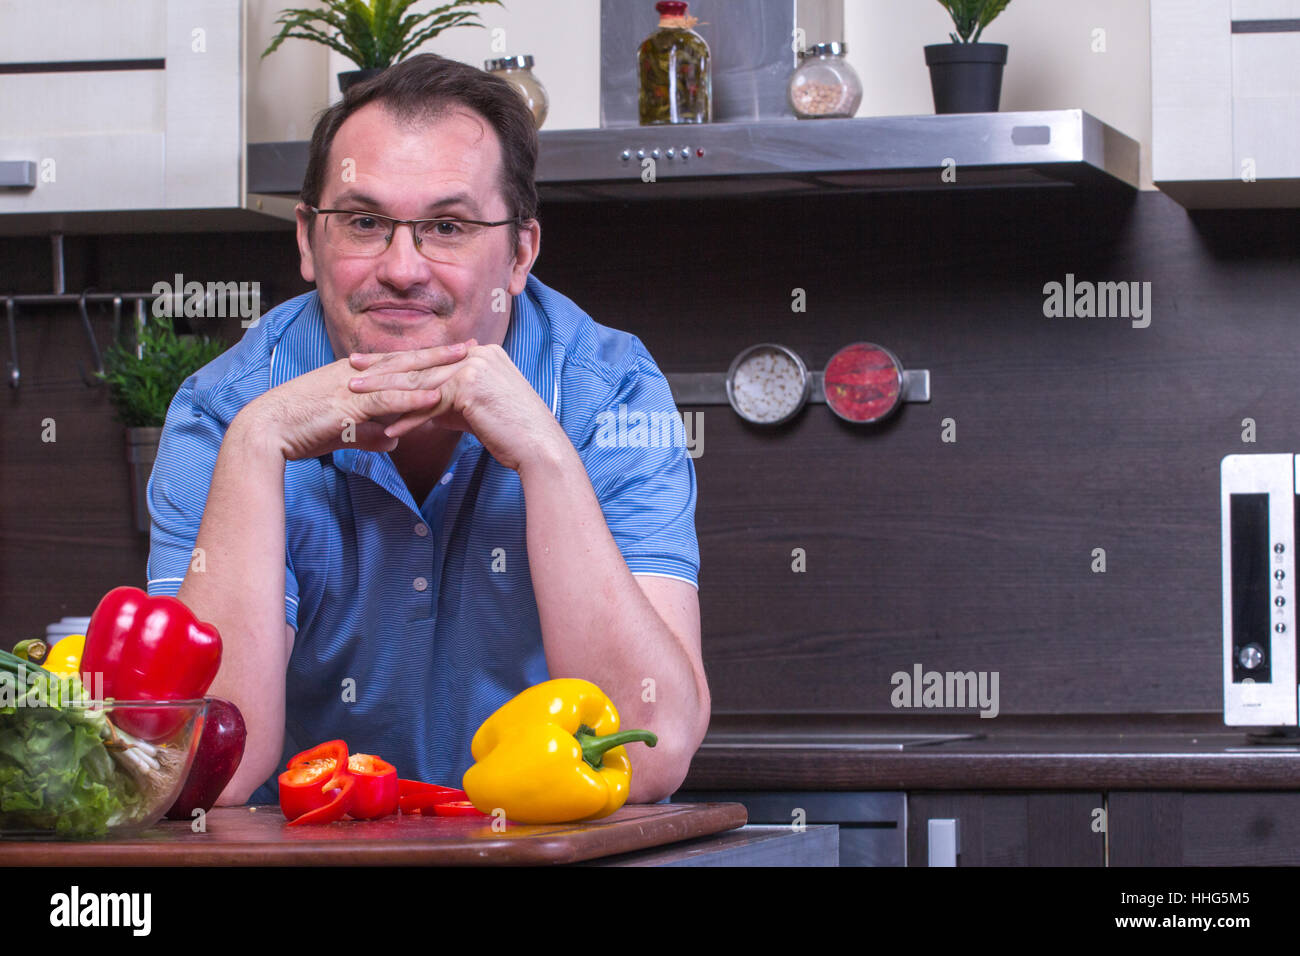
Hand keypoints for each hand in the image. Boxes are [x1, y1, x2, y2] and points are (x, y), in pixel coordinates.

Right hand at [241, 343, 469, 461]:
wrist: (267, 431)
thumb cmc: (300, 430)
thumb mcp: (343, 432)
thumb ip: (371, 433)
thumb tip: (396, 438)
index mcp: (355, 375)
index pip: (399, 363)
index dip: (428, 357)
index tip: (456, 352)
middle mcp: (356, 374)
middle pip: (406, 361)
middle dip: (441, 354)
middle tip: (472, 346)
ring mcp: (351, 386)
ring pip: (401, 376)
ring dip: (435, 369)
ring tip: (464, 363)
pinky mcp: (346, 405)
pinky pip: (384, 401)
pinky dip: (410, 399)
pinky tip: (433, 397)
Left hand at [347, 340, 565, 472]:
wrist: (539, 448)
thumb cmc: (511, 434)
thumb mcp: (475, 411)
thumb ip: (450, 402)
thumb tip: (425, 408)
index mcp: (481, 353)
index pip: (431, 358)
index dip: (398, 362)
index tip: (370, 365)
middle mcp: (478, 353)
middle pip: (421, 363)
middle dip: (383, 369)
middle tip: (351, 371)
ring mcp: (475, 367)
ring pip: (421, 381)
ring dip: (386, 392)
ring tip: (357, 398)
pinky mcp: (471, 386)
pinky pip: (431, 403)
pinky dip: (408, 419)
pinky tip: (388, 430)